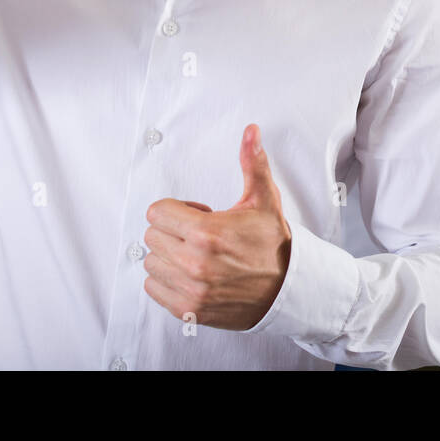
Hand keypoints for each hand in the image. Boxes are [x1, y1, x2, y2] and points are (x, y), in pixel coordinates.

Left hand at [143, 124, 291, 330]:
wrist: (288, 289)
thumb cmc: (273, 244)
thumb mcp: (263, 200)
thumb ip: (252, 164)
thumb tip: (251, 131)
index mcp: (207, 233)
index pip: (157, 212)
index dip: (176, 209)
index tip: (196, 214)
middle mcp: (194, 263)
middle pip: (152, 237)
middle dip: (171, 231)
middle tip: (198, 235)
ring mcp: (191, 289)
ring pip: (151, 264)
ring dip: (168, 256)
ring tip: (195, 255)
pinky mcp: (189, 310)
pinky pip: (153, 289)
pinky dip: (166, 280)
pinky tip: (190, 274)